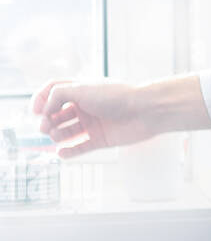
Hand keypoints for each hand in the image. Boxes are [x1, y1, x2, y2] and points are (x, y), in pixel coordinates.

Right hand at [29, 79, 161, 157]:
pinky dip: (69, 151)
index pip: (54, 92)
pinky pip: (80, 147)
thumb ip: (58, 95)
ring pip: (66, 132)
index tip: (36, 110)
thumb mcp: (82, 88)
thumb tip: (46, 109)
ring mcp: (93, 123)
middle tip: (45, 127)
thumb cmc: (117, 95)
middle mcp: (86, 106)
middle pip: (57, 114)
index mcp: (81, 90)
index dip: (41, 100)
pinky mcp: (100, 139)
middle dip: (47, 121)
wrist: (145, 110)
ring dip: (56, 135)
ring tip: (56, 136)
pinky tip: (62, 152)